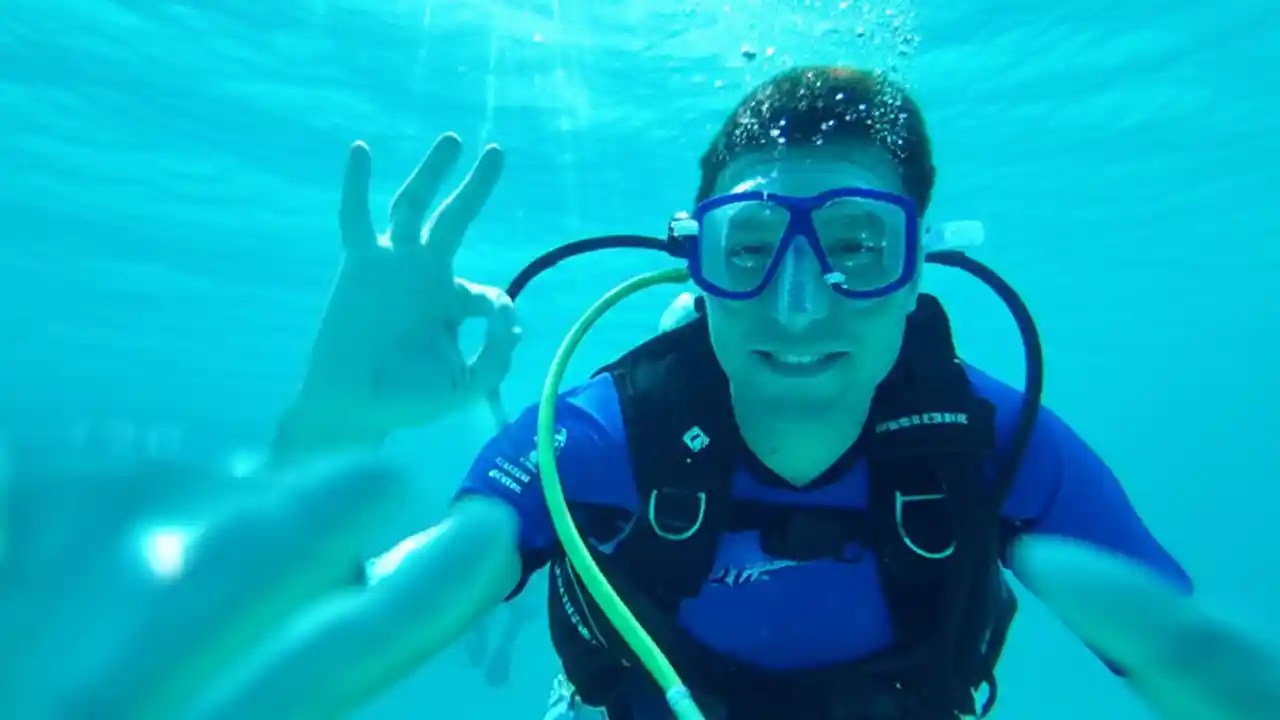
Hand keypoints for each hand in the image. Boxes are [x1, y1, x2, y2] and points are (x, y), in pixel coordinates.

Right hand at [277, 134, 520, 457]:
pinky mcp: (360, 264)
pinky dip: (355, 183)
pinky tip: (360, 150)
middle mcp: (424, 277)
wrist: (355, 408)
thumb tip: (509, 314)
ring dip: (433, 172)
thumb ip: (496, 354)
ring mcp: (392, 266)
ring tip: (454, 140)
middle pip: (456, 219)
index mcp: (451, 305)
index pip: (489, 294)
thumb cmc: (408, 401)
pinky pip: (355, 216)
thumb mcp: (467, 384)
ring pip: (414, 205)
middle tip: (497, 152)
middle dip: (477, 187)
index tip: (499, 331)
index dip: (500, 311)